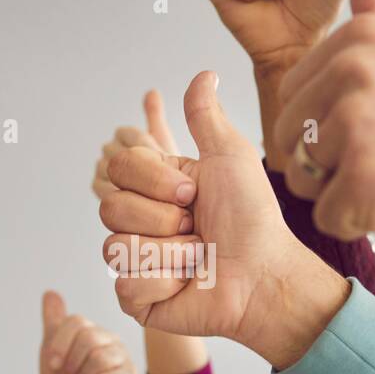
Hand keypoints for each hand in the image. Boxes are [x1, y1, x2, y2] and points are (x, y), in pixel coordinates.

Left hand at [39, 292, 136, 373]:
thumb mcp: (52, 357)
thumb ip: (54, 326)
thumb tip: (50, 292)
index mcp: (94, 332)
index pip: (76, 322)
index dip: (59, 344)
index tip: (53, 366)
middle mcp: (112, 341)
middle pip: (88, 338)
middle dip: (71, 367)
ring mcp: (124, 360)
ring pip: (98, 360)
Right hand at [99, 72, 345, 368]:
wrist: (265, 274)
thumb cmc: (252, 218)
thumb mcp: (230, 157)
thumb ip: (206, 117)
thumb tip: (205, 74)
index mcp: (153, 188)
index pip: (117, 168)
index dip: (154, 181)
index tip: (193, 192)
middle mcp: (139, 222)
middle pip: (109, 207)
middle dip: (162, 217)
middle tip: (196, 226)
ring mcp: (134, 261)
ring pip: (114, 246)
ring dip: (169, 252)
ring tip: (197, 257)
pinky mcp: (135, 298)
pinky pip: (126, 283)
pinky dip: (164, 282)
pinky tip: (187, 283)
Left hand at [275, 0, 374, 258]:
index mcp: (361, 36)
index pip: (294, 95)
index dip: (329, 123)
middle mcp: (353, 70)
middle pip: (290, 136)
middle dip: (327, 162)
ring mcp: (356, 123)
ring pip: (302, 178)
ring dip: (340, 194)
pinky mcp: (361, 179)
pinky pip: (327, 216)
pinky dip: (360, 224)